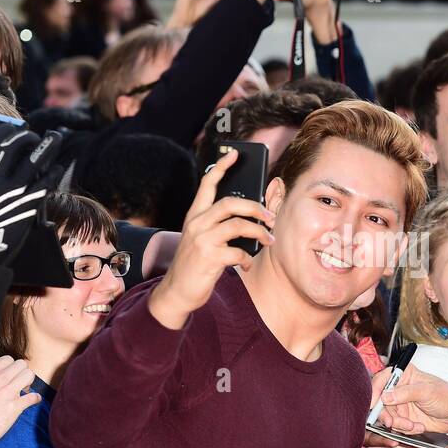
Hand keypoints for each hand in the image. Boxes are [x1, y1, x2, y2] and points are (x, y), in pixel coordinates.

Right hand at [0, 125, 64, 266]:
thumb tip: (3, 173)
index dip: (4, 133)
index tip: (15, 128)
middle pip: (11, 147)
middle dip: (26, 137)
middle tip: (37, 136)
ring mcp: (11, 193)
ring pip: (32, 161)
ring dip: (47, 146)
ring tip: (56, 137)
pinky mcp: (27, 206)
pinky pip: (44, 183)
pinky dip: (53, 173)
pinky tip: (58, 168)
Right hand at [0, 356, 40, 442]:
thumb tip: (0, 373)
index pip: (8, 359)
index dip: (12, 367)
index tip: (10, 376)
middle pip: (22, 365)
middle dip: (22, 373)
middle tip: (19, 384)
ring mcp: (7, 393)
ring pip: (29, 375)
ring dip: (29, 383)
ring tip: (23, 391)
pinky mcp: (14, 407)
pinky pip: (33, 396)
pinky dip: (36, 398)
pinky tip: (32, 401)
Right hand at [147, 148, 274, 329]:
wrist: (177, 293)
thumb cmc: (195, 265)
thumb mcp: (202, 240)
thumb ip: (219, 226)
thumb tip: (251, 218)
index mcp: (194, 216)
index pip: (207, 184)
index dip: (221, 167)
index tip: (234, 155)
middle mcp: (196, 223)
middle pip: (230, 203)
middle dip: (256, 207)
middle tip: (270, 217)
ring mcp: (201, 240)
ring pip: (238, 225)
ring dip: (259, 232)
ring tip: (269, 240)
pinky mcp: (208, 258)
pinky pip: (238, 252)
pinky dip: (247, 259)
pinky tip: (245, 265)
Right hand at [374, 362, 447, 434]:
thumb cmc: (447, 396)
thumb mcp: (426, 392)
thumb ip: (405, 393)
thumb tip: (385, 396)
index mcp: (404, 375)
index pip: (382, 379)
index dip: (374, 391)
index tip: (373, 404)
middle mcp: (399, 389)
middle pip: (380, 401)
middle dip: (386, 414)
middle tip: (391, 423)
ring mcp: (401, 405)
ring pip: (387, 416)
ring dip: (398, 424)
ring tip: (413, 425)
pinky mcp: (404, 418)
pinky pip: (396, 426)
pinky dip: (405, 429)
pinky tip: (418, 427)